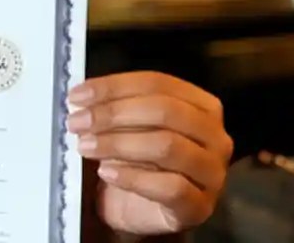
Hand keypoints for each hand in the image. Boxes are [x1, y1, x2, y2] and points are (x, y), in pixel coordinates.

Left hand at [67, 71, 232, 236]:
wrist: (140, 210)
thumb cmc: (136, 160)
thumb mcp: (127, 127)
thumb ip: (113, 107)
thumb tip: (82, 98)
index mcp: (201, 106)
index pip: (159, 83)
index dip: (114, 86)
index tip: (78, 95)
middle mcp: (215, 137)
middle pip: (165, 111)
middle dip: (114, 113)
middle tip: (78, 122)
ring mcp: (212, 173)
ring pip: (167, 146)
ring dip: (118, 143)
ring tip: (86, 146)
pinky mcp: (199, 206)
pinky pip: (170, 187)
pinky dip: (132, 177)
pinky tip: (105, 172)